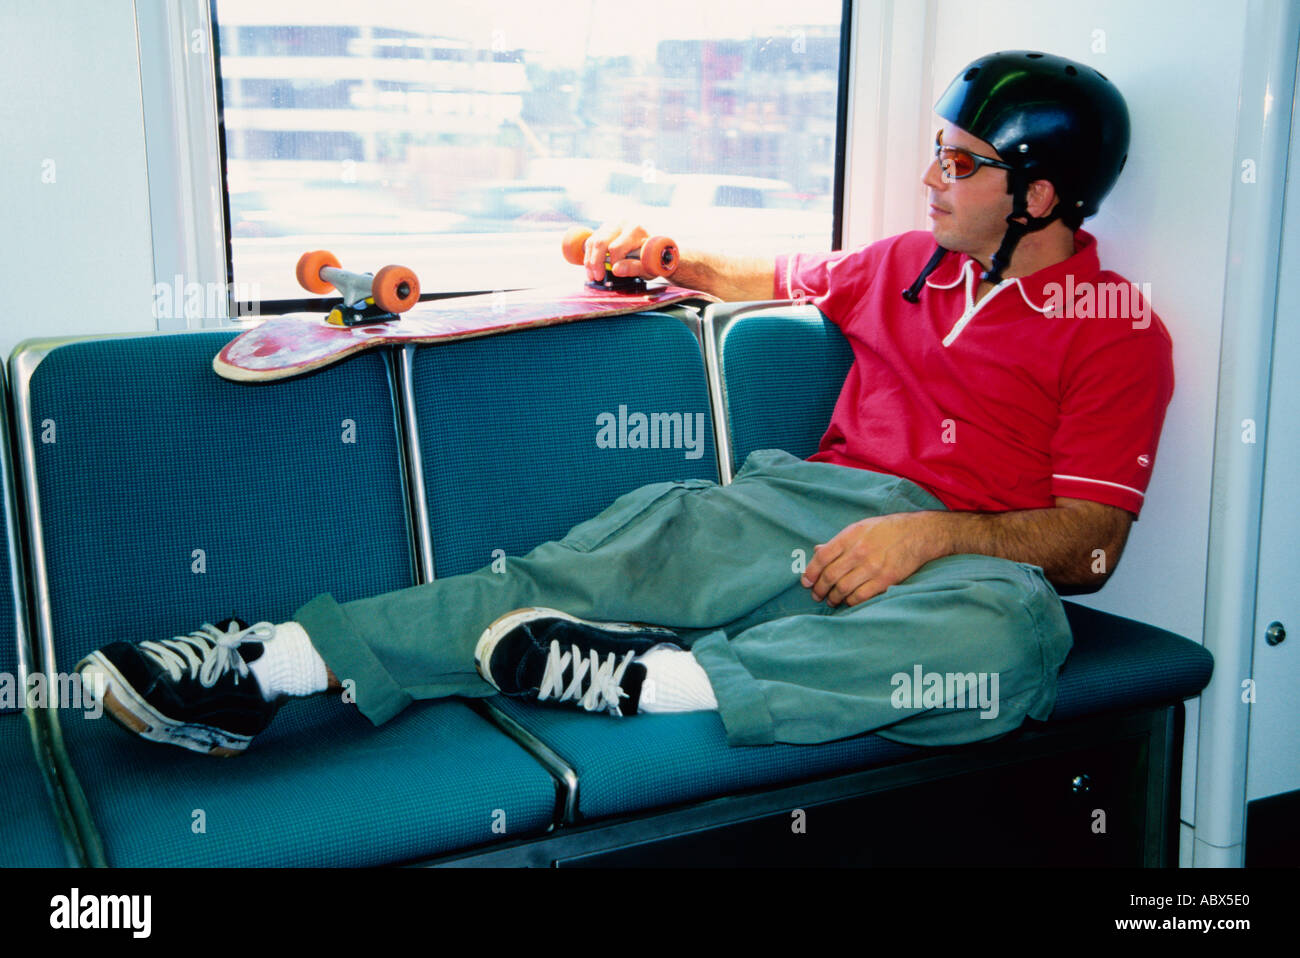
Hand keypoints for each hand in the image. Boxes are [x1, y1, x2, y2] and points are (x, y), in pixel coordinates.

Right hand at [582, 221, 652, 283]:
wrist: (657, 246)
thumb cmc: (654, 256)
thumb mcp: (649, 265)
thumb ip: (634, 267)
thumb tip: (615, 269)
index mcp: (636, 230)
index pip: (616, 248)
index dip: (613, 263)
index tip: (615, 273)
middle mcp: (623, 223)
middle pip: (601, 242)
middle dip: (596, 262)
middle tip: (597, 278)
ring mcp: (613, 224)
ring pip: (593, 241)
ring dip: (589, 260)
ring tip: (592, 276)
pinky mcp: (606, 228)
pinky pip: (591, 240)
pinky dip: (589, 255)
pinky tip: (591, 268)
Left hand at [801, 512, 944, 606]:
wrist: (917, 534)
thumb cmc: (885, 530)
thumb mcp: (859, 528)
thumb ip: (838, 542)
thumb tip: (817, 551)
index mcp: (850, 536)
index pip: (822, 557)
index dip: (811, 572)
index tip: (806, 581)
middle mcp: (859, 552)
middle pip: (830, 575)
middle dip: (820, 589)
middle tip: (817, 594)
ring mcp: (873, 567)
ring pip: (843, 589)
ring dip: (833, 597)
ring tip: (831, 600)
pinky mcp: (885, 580)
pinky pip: (861, 597)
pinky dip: (851, 602)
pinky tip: (848, 601)